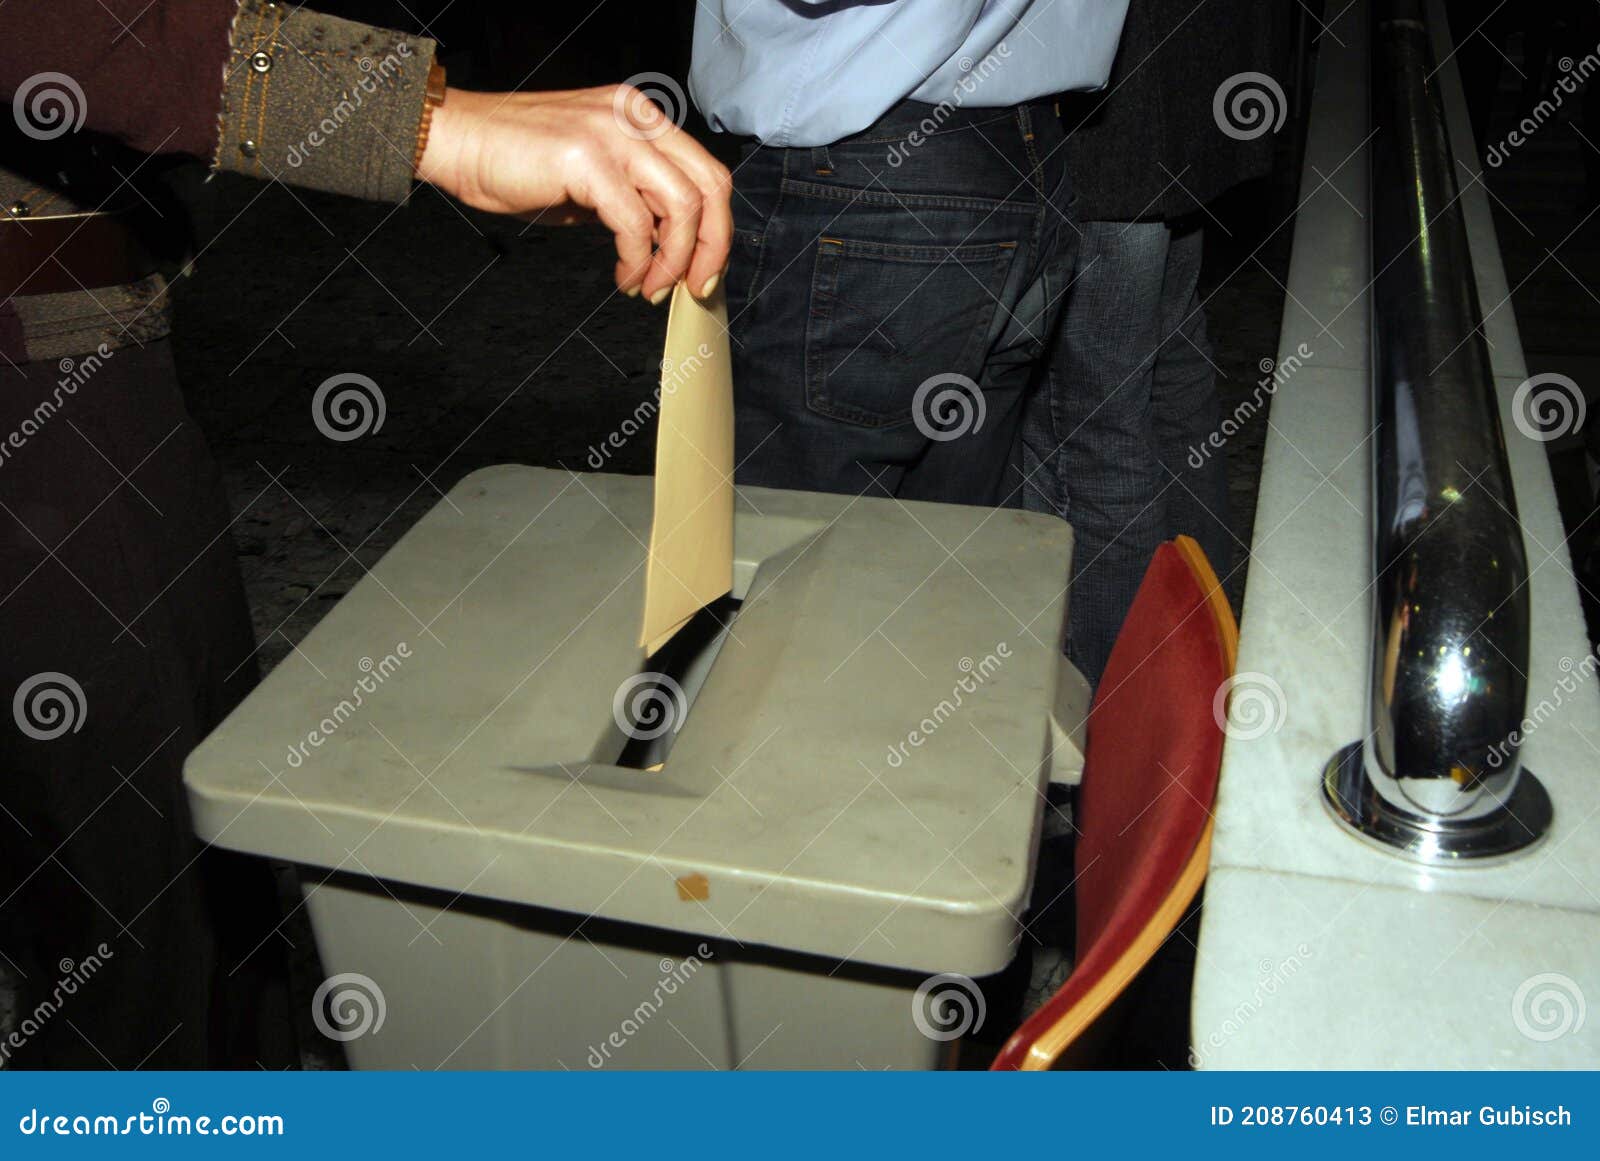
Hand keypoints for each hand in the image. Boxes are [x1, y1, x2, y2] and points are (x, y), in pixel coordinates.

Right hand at [418, 85, 732, 302]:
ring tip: (650, 287)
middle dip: (712, 248)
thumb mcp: (591, 180)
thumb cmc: (513, 162)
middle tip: (693, 287)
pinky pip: (635, 222)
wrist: (456, 142)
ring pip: (682, 206)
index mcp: (639, 116)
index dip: (716, 229)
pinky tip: (624, 275)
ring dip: (673, 260)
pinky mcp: (587, 157)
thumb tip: (670, 245)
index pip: (706, 172)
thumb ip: (634, 199)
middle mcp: (633, 116)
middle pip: (709, 186)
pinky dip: (638, 259)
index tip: (703, 270)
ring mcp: (612, 132)